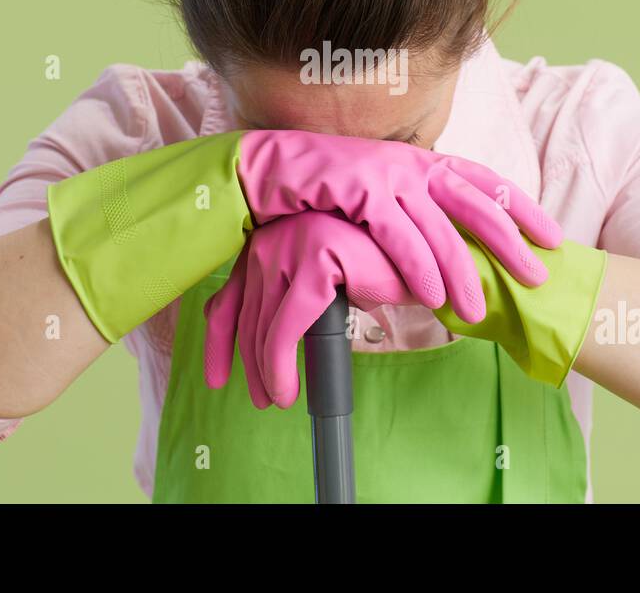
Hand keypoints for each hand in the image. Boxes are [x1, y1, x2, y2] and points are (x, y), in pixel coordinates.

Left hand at [203, 210, 416, 408]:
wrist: (422, 252)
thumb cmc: (375, 268)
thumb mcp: (321, 285)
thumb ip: (287, 299)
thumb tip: (258, 345)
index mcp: (268, 243)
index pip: (228, 299)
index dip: (218, 344)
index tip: (217, 379)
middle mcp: (271, 239)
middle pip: (245, 317)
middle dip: (250, 365)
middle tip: (263, 399)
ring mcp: (289, 245)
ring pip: (262, 327)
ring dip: (267, 374)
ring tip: (279, 400)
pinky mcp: (312, 259)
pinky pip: (284, 329)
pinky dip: (280, 368)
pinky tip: (288, 391)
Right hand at [237, 131, 560, 322]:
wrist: (267, 166)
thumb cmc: (325, 190)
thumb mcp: (379, 200)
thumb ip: (412, 220)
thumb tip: (442, 260)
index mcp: (423, 164)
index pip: (484, 183)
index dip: (521, 209)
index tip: (553, 237)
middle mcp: (412, 164)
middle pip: (476, 203)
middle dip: (510, 241)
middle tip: (537, 276)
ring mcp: (387, 172)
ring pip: (438, 227)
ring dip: (461, 272)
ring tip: (477, 311)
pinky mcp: (359, 187)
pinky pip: (398, 233)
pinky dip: (417, 266)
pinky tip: (431, 296)